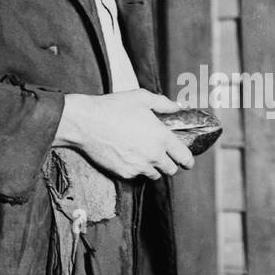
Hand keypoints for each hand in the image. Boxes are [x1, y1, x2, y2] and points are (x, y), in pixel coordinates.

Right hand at [56, 90, 194, 179]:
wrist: (87, 123)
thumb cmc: (113, 108)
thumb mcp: (141, 98)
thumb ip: (163, 104)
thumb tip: (177, 107)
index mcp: (162, 137)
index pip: (184, 157)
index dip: (188, 161)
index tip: (187, 162)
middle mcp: (154, 155)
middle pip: (171, 170)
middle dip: (170, 164)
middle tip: (163, 156)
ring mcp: (139, 166)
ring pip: (154, 175)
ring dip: (153, 168)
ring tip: (144, 155)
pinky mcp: (125, 173)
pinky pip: (136, 175)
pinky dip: (136, 169)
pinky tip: (128, 156)